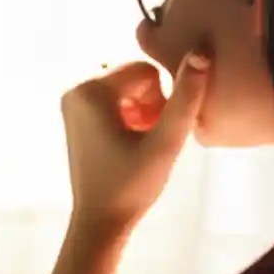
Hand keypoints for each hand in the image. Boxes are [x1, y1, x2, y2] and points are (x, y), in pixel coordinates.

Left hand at [61, 51, 209, 232]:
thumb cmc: (131, 187)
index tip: (156, 132)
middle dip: (150, 104)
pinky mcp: (75, 116)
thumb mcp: (166, 143)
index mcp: (90, 90)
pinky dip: (128, 116)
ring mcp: (72, 103)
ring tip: (141, 143)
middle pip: (134, 76)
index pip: (146, 71)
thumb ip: (185, 98)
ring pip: (126, 88)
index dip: (162, 100)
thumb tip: (200, 53)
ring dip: (142, 110)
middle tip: (149, 139)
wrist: (100, 221)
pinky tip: (129, 144)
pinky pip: (113, 99)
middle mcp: (75, 90)